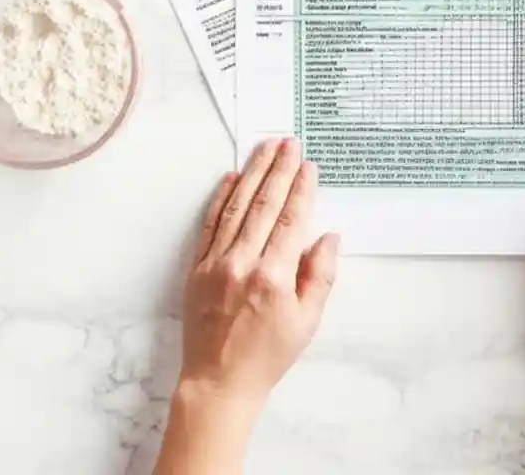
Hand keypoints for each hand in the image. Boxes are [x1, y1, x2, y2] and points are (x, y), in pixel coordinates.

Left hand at [179, 137, 339, 408]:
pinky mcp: (197, 269)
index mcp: (273, 277)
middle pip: (262, 205)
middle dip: (278, 169)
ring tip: (264, 148)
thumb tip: (328, 237)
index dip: (301, 189)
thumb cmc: (267, 356)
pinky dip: (220, 198)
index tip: (308, 166)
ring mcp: (215, 264)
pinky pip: (210, 224)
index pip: (289, 220)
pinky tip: (232, 178)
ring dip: (252, 174)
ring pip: (235, 207)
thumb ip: (319, 276)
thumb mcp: (307, 322)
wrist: (219, 381)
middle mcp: (242, 264)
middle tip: (289, 142)